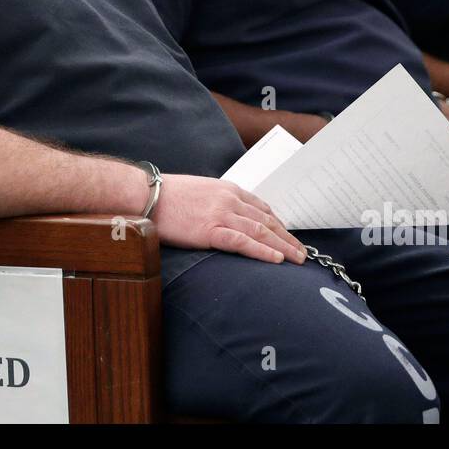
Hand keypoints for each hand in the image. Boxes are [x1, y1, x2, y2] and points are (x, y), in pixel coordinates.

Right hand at [152, 174, 308, 264]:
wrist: (147, 195)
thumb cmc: (168, 195)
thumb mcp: (200, 191)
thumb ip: (217, 201)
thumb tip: (226, 216)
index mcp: (228, 189)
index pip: (261, 207)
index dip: (278, 224)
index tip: (288, 236)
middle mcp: (230, 199)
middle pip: (267, 220)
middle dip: (287, 237)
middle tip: (302, 252)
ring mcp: (221, 214)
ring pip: (261, 231)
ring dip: (283, 246)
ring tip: (297, 259)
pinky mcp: (210, 230)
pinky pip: (243, 242)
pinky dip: (262, 251)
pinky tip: (276, 259)